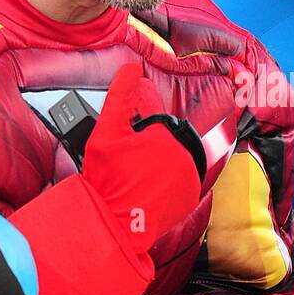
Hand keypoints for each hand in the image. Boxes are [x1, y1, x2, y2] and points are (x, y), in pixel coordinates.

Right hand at [81, 63, 201, 251]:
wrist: (116, 224)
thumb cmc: (107, 182)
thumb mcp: (104, 134)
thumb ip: (118, 98)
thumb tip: (130, 70)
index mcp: (161, 134)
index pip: (151, 107)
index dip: (140, 102)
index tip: (137, 97)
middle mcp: (180, 153)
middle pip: (161, 135)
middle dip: (145, 140)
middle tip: (126, 158)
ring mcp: (188, 175)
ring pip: (172, 157)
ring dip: (157, 160)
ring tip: (135, 176)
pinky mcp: (189, 196)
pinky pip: (180, 179)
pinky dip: (167, 180)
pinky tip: (147, 187)